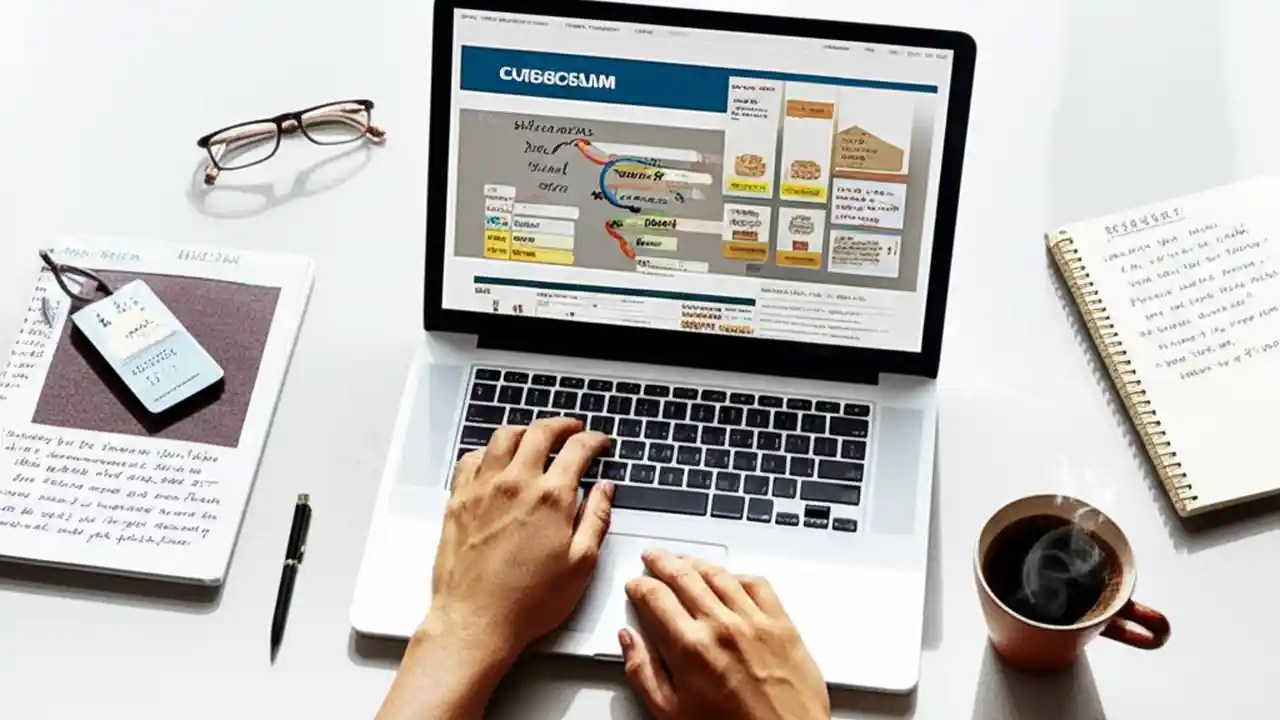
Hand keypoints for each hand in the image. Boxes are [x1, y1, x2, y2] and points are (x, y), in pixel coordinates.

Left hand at [377, 418, 613, 719]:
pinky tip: (493, 460)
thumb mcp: (581, 565)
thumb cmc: (527, 601)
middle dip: (561, 425)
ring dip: (524, 430)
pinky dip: (486, 451)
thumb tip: (606, 489)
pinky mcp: (458, 500)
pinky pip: (470, 459)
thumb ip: (597, 519)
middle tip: (572, 429)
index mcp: (551, 498)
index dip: (594, 439)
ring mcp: (483, 489)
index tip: (600, 441)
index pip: (577, 449)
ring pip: (503, 437)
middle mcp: (515, 484)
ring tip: (534, 436)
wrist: (475, 621)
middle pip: (539, 432)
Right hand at [620, 550, 829, 719]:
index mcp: (691, 648)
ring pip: (718, 574)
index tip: (635, 586)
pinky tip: (728, 578)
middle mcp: (722, 626)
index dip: (640, 586)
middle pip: (683, 576)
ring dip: (695, 562)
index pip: (655, 597)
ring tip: (683, 561)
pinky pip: (756, 584)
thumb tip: (628, 640)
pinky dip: (736, 575)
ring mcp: (755, 621)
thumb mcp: (671, 715)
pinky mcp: (782, 624)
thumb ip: (643, 672)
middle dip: (662, 562)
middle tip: (652, 559)